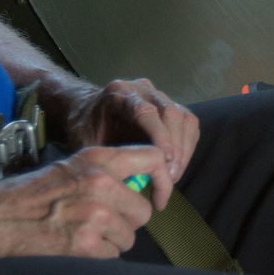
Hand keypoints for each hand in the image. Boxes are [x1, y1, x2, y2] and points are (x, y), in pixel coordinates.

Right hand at [0, 145, 163, 259]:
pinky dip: (97, 255)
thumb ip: (108, 171)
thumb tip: (142, 186)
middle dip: (127, 221)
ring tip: (82, 231)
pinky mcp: (86, 243)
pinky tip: (74, 244)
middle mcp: (101, 183)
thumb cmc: (32, 193)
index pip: (153, 158)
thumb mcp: (72, 166)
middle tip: (100, 220)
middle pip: (143, 211)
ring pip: (129, 237)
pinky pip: (112, 255)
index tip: (157, 197)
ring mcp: (95, 214)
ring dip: (111, 240)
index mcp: (99, 159)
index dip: (161, 181)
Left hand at [51, 77, 199, 207]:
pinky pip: (188, 125)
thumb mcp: (85, 143)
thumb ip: (104, 158)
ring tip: (172, 176)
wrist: (88, 112)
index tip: (166, 159)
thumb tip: (124, 185)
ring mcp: (159, 96)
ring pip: (184, 119)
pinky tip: (176, 167)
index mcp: (119, 93)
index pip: (145, 110)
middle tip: (169, 178)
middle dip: (175, 148)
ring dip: (183, 150)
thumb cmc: (85, 129)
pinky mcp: (171, 106)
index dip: (159, 135)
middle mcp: (143, 89)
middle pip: (171, 112)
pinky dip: (186, 147)